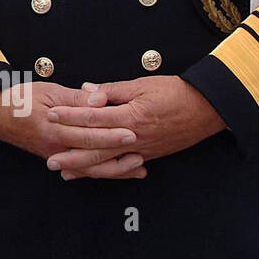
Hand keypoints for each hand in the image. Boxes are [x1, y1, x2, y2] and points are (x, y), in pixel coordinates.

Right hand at [0, 80, 143, 177]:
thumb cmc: (21, 100)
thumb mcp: (48, 91)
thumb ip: (76, 98)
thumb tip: (98, 98)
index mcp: (53, 126)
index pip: (86, 132)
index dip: (110, 133)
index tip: (131, 130)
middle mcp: (55, 146)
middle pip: (91, 154)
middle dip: (118, 153)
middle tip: (141, 149)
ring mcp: (56, 156)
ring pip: (90, 168)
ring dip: (115, 170)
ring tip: (138, 167)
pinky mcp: (57, 159)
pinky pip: (83, 170)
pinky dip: (103, 172)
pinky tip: (120, 172)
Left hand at [45, 76, 224, 178]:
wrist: (208, 107)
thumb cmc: (176, 92)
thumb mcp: (141, 84)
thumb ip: (112, 90)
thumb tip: (88, 92)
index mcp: (130, 116)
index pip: (92, 118)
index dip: (70, 117)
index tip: (51, 116)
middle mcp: (135, 137)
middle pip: (97, 149)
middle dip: (72, 155)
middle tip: (50, 161)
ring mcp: (143, 149)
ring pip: (109, 163)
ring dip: (86, 169)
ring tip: (66, 173)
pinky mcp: (151, 154)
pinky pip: (124, 166)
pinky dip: (108, 172)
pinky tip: (96, 174)